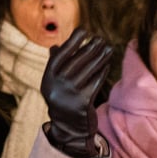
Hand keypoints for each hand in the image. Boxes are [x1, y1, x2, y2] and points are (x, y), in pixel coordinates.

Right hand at [41, 30, 112, 157]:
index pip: (61, 55)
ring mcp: (70, 95)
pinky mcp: (83, 103)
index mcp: (48, 78)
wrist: (68, 127)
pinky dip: (102, 72)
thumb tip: (56, 46)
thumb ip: (55, 65)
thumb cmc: (63, 98)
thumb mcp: (54, 83)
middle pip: (77, 61)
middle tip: (101, 39)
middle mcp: (57, 86)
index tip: (84, 30)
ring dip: (100, 57)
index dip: (73, 41)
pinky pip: (95, 83)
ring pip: (88, 71)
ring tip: (108, 49)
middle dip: (91, 48)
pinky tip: (107, 64)